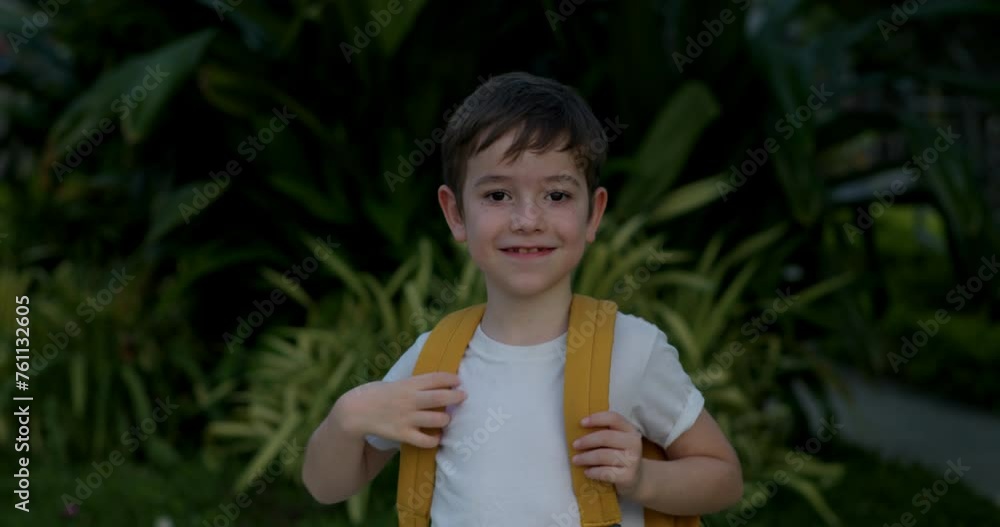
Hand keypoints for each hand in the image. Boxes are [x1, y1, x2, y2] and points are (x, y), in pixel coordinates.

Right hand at [336, 372, 466, 448]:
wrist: (355, 411)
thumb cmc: (377, 394)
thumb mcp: (395, 383)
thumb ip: (414, 384)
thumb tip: (436, 383)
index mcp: (408, 384)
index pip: (435, 378)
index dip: (451, 378)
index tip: (458, 381)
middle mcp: (410, 400)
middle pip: (441, 397)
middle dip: (456, 396)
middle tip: (463, 396)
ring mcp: (407, 418)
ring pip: (438, 419)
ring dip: (446, 419)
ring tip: (445, 418)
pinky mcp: (402, 434)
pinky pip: (425, 440)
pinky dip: (434, 440)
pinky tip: (435, 437)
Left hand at [571, 411, 644, 498]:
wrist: (636, 479)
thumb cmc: (619, 455)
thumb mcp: (617, 440)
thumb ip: (604, 432)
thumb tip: (579, 429)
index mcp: (630, 430)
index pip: (614, 418)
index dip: (597, 418)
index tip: (581, 423)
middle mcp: (634, 443)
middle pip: (606, 437)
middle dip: (587, 441)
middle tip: (574, 445)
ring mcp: (633, 460)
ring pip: (604, 455)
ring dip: (586, 458)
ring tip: (576, 460)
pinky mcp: (628, 476)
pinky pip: (606, 472)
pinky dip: (593, 472)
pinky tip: (587, 472)